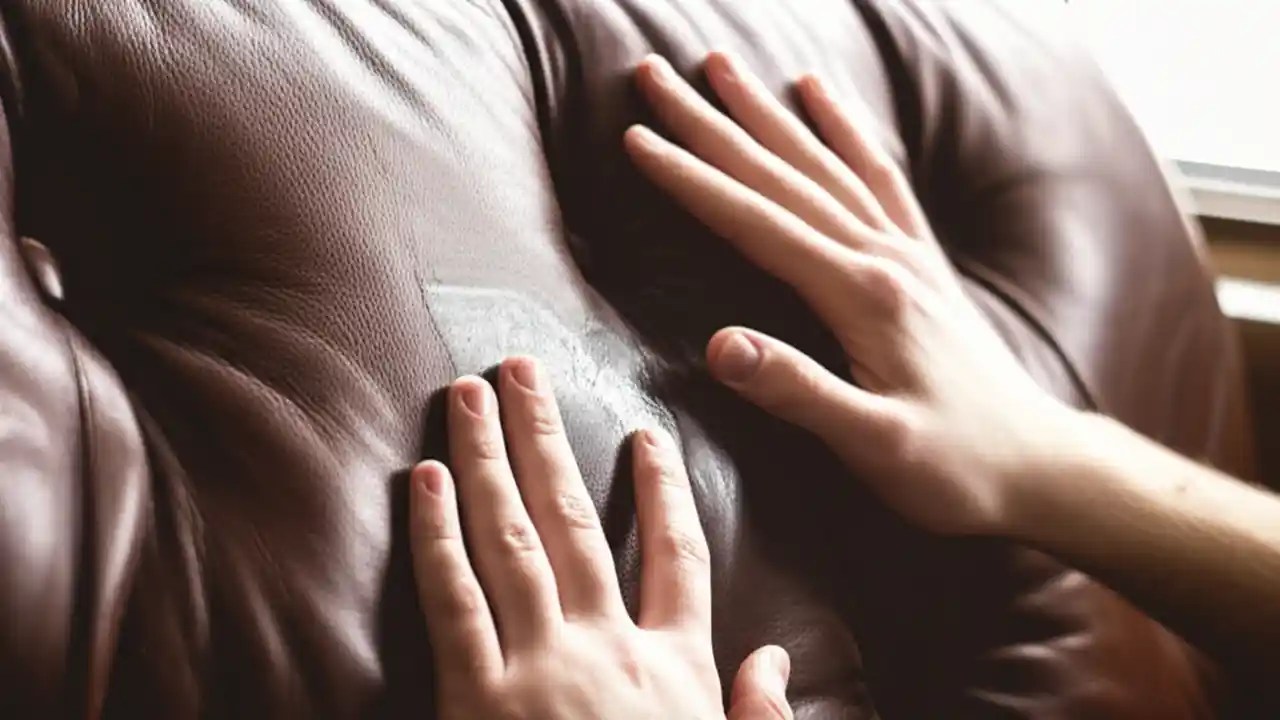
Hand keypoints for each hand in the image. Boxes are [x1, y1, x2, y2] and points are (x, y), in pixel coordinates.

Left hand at [409, 357, 792, 718]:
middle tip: (521, 367)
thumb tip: (777, 658)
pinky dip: (437, 536)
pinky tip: (423, 479)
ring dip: (488, 458)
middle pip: (577, 521)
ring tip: (471, 393)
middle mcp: (609, 650)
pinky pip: (453, 601)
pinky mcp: (476, 701)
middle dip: (546, 437)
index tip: (645, 434)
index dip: (661, 488)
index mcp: (675, 669)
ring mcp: (540, 670)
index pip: (676, 554)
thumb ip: (761, 718)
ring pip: (512, 538)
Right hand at [625, 52, 1080, 535]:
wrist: (1042, 465)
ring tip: (723, 65)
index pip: (756, 223)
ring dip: (768, 112)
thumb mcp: (874, 445)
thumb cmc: (956, 467)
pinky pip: (879, 175)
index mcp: (862, 296)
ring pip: (825, 162)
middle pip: (782, 175)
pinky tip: (822, 97)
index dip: (692, 181)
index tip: (637, 139)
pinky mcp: (922, 262)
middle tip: (656, 75)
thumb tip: (718, 344)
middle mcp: (884, 257)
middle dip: (713, 123)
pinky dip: (845, 130)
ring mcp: (906, 253)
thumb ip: (797, 391)